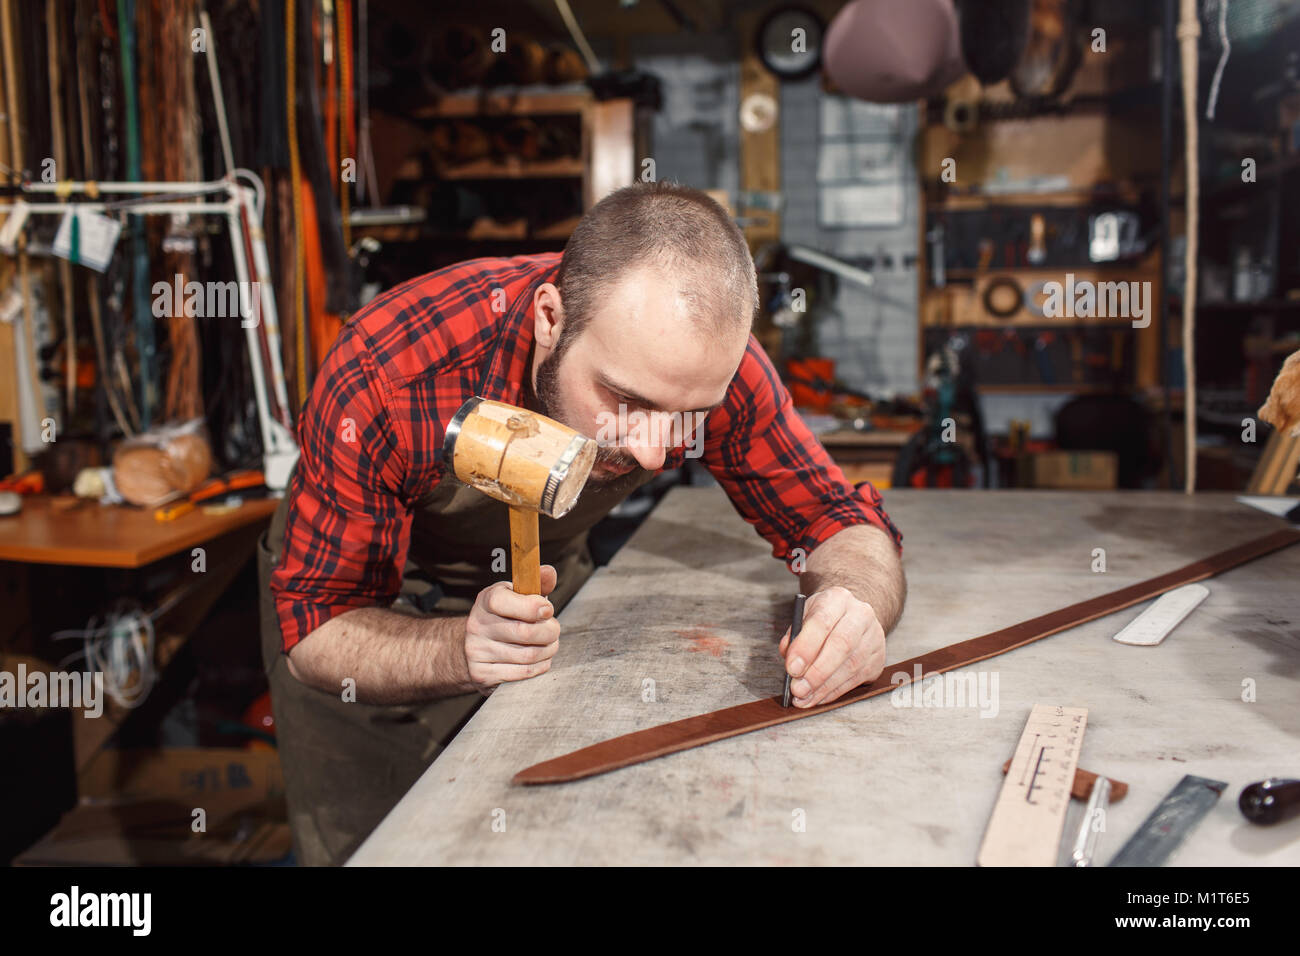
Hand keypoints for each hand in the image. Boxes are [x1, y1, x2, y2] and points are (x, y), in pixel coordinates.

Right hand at [463, 564, 560, 693]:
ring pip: (528, 655)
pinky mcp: (483, 674)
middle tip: (554, 630)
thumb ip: (536, 582)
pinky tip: (539, 659)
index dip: (533, 606)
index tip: (547, 610)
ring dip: (548, 650)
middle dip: (550, 632)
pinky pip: (523, 673)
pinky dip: (540, 666)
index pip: (504, 601)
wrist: (473, 648)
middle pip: (525, 632)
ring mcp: (477, 651)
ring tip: (549, 645)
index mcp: (486, 600)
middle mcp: (477, 625)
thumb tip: (549, 572)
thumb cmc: (505, 617)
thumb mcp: (517, 596)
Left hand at [779, 586, 884, 707]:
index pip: (822, 622)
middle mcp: (861, 615)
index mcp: (838, 599)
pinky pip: (856, 680)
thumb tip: (788, 657)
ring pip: (850, 666)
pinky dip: (833, 692)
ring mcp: (873, 638)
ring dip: (824, 687)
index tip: (791, 668)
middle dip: (817, 671)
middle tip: (797, 689)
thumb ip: (794, 635)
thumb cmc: (823, 619)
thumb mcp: (804, 617)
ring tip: (803, 698)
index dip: (806, 647)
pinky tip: (818, 698)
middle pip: (841, 645)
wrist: (851, 617)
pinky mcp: (878, 660)